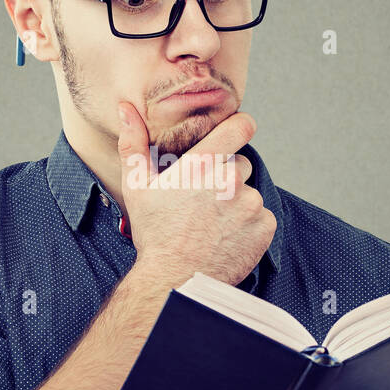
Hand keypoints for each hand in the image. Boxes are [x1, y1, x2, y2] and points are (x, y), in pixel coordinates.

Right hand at [116, 100, 274, 286]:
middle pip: (241, 165)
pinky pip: (262, 217)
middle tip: (204, 201)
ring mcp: (251, 205)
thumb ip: (133, 143)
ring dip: (237, 204)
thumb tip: (126, 109)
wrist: (175, 280)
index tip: (236, 132)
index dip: (240, 126)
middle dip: (226, 178)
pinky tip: (226, 237)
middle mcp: (232, 180)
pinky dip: (249, 226)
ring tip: (212, 224)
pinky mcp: (264, 227)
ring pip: (250, 193)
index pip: (240, 126)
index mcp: (203, 164)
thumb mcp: (137, 187)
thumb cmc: (154, 234)